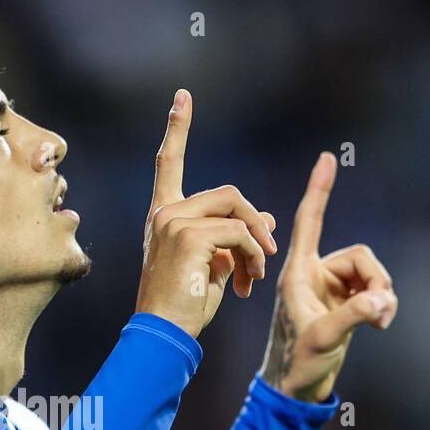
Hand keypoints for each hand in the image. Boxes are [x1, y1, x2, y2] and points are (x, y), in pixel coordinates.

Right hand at [136, 89, 276, 339]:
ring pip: (237, 209)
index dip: (177, 129)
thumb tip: (266, 216)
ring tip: (258, 274)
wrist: (165, 333)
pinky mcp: (187, 235)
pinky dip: (254, 255)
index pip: (168, 164)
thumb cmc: (186, 305)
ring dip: (257, 241)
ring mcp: (173, 220)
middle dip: (255, 224)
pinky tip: (249, 280)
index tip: (183, 96)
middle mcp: (164, 212)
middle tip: (266, 259)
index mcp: (164, 216)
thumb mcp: (217, 265)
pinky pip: (240, 232)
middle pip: (228, 193)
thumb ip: (236, 236)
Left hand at [261, 152, 396, 401]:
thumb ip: (354, 316)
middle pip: (361, 257)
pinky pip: (375, 290)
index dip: (319, 190)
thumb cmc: (298, 363)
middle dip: (376, 281)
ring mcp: (331, 289)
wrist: (296, 388)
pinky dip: (382, 305)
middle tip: (378, 311)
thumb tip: (381, 299)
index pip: (309, 222)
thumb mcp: (325, 338)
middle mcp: (314, 275)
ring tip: (377, 322)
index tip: (327, 158)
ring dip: (381, 295)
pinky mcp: (344, 303)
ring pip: (372, 274)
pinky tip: (378, 324)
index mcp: (298, 273)